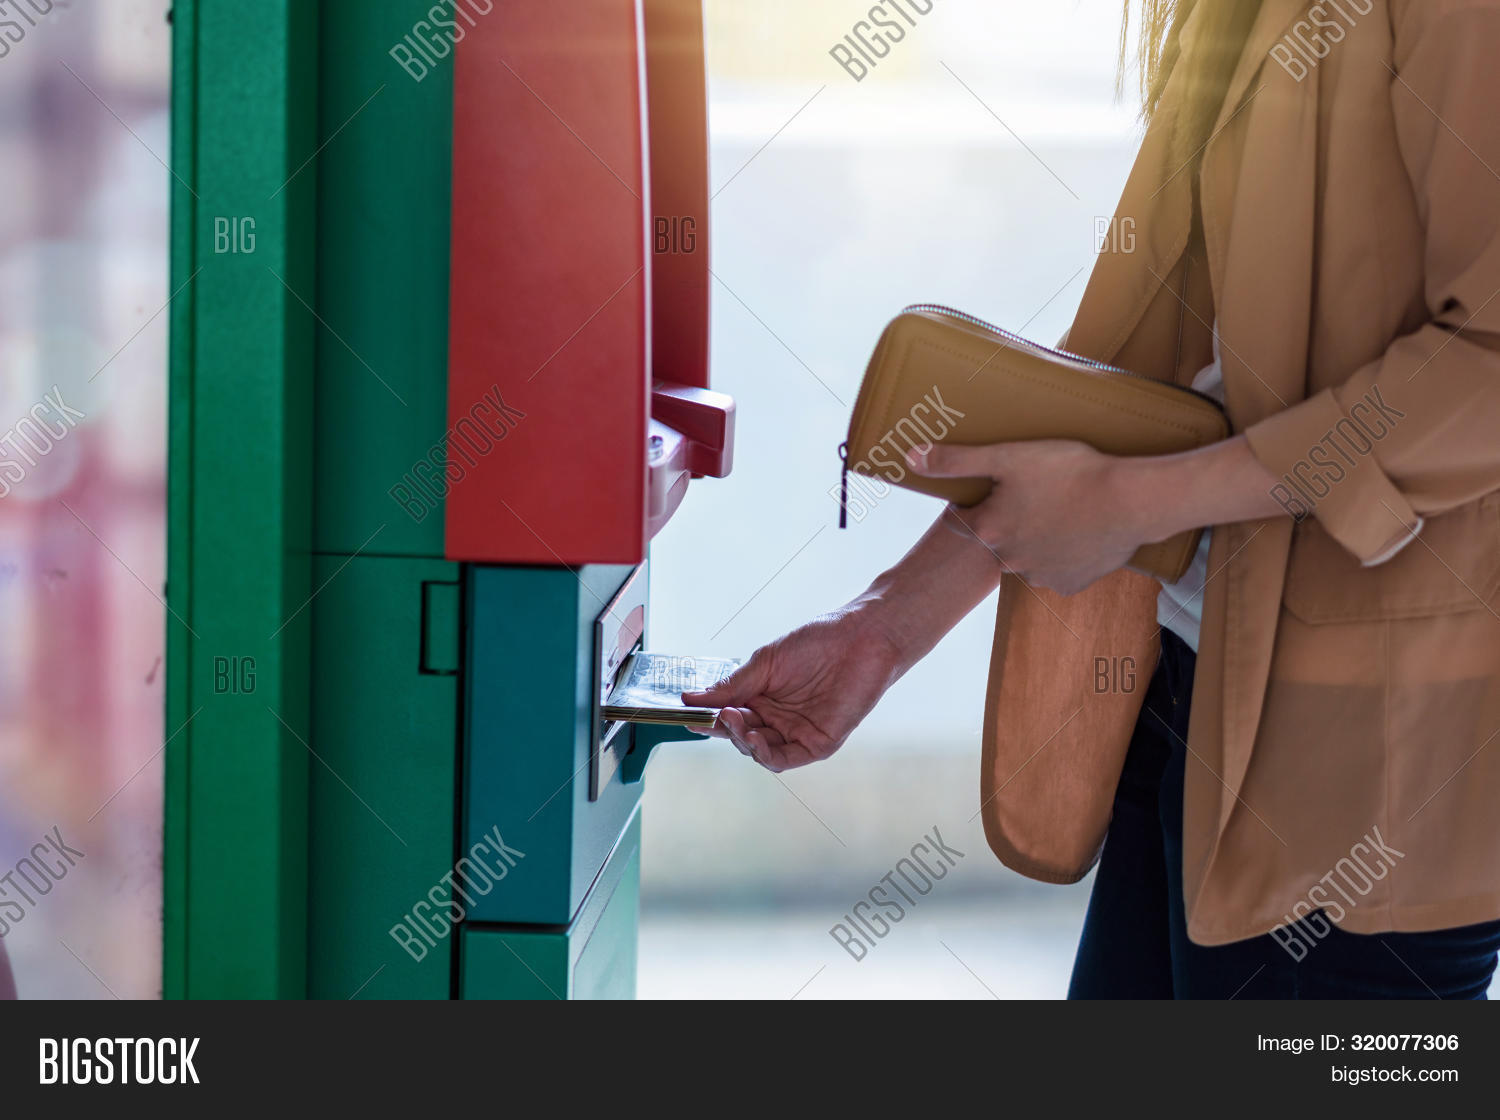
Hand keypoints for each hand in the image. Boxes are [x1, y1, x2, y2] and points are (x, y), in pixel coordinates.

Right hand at [681, 607, 904, 771]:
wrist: (861, 638)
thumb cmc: (817, 642)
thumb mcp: (765, 662)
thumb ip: (732, 685)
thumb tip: (691, 698)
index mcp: (762, 698)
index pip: (728, 715)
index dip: (708, 718)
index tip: (687, 715)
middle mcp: (777, 719)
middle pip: (741, 736)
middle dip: (725, 728)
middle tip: (718, 714)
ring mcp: (797, 733)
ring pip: (760, 751)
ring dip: (743, 741)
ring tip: (734, 721)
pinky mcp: (818, 743)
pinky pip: (786, 758)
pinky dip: (766, 754)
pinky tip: (754, 738)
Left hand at [909, 439, 1153, 594]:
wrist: (1132, 501)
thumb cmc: (1070, 472)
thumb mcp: (1009, 456)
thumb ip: (957, 460)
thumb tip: (910, 456)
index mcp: (990, 530)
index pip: (966, 518)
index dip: (980, 499)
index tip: (1000, 485)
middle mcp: (1009, 561)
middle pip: (999, 537)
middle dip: (1012, 518)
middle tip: (1039, 491)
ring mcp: (1041, 577)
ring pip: (1029, 554)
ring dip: (1038, 537)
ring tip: (1063, 507)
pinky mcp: (1072, 584)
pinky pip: (1059, 568)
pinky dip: (1065, 552)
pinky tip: (1080, 529)